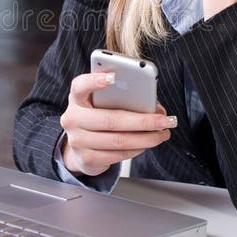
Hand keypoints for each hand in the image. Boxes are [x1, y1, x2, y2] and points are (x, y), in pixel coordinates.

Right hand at [59, 72, 176, 176]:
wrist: (79, 147)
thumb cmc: (97, 117)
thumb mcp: (102, 103)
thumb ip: (122, 98)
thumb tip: (155, 108)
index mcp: (77, 98)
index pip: (80, 85)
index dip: (94, 80)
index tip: (113, 77)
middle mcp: (73, 119)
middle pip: (110, 119)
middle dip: (143, 121)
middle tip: (164, 120)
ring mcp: (77, 141)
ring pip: (118, 140)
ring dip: (145, 138)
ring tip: (162, 133)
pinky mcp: (86, 159)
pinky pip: (118, 155)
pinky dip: (137, 149)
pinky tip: (146, 143)